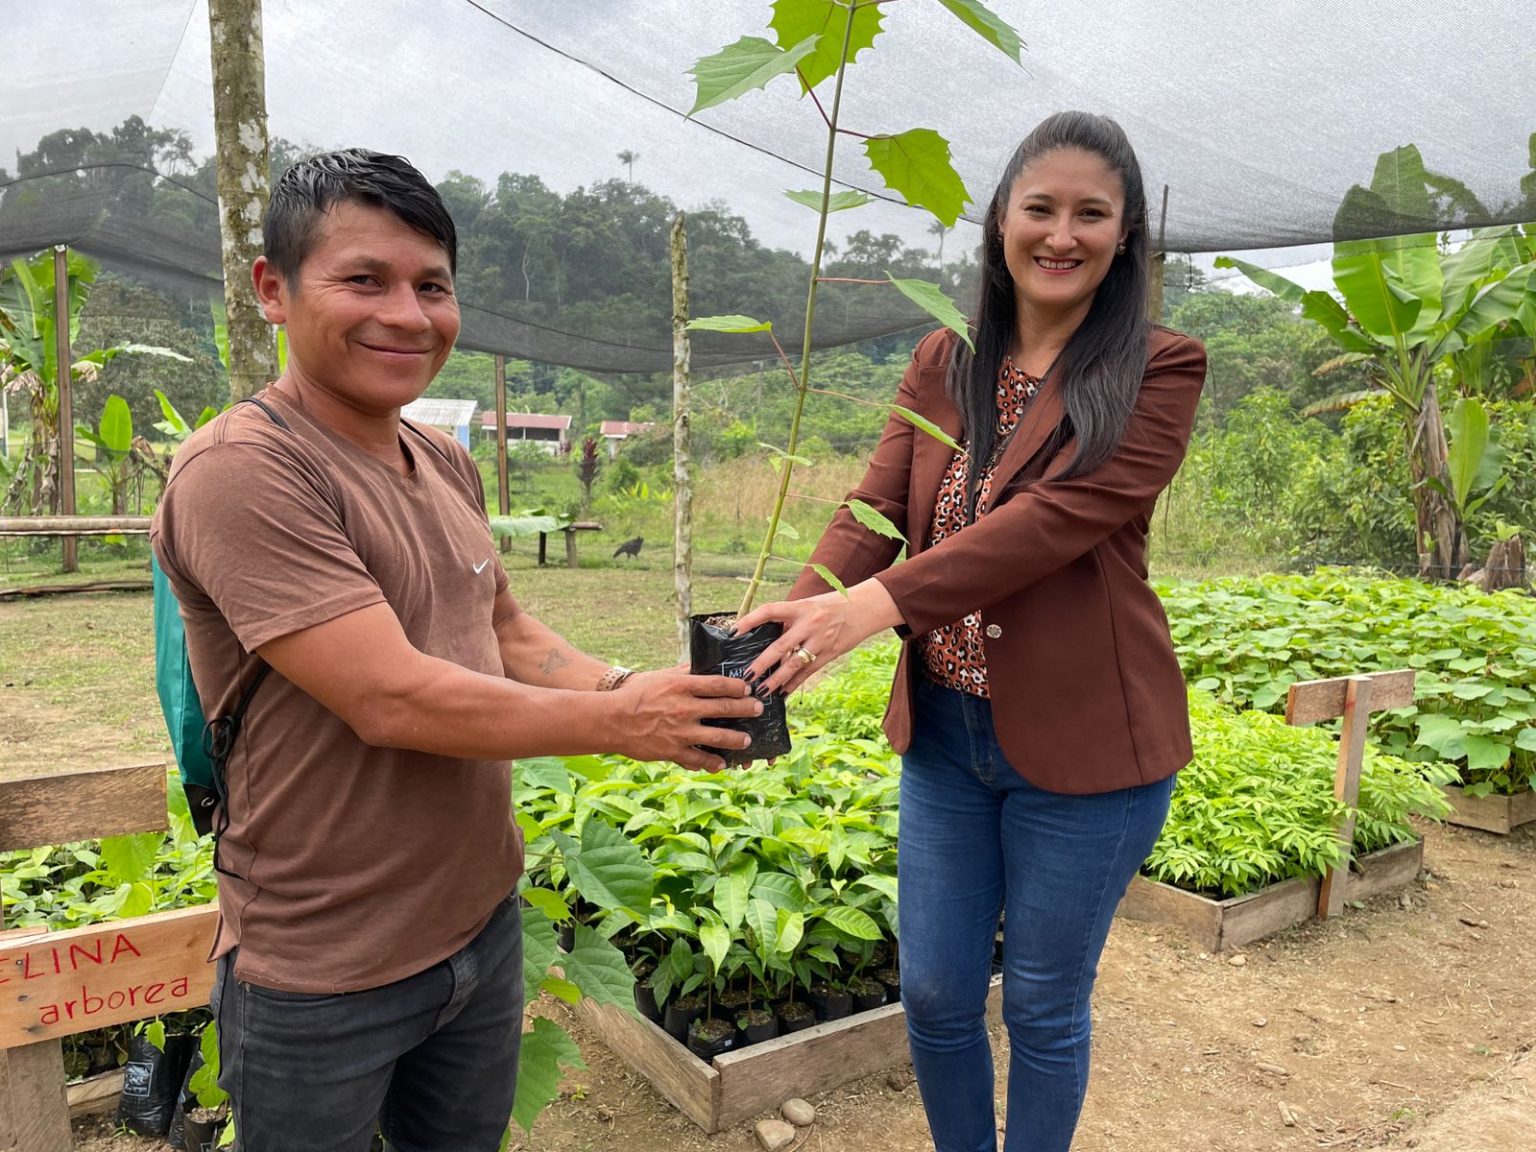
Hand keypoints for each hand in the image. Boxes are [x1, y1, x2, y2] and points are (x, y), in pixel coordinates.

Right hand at [612, 671, 762, 771]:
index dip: (736, 687)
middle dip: (745, 709)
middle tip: (758, 709)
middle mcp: (684, 708)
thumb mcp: (659, 677)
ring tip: (746, 741)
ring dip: (735, 739)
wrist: (611, 720)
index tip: (748, 688)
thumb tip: (702, 663)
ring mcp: (680, 731)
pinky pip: (698, 759)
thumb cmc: (635, 695)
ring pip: (717, 737)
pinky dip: (711, 763)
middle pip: (723, 708)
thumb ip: (683, 672)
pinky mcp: (672, 751)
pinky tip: (721, 763)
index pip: (717, 684)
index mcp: (680, 686)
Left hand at [735, 579, 902, 695]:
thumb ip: (789, 618)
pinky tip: (783, 692)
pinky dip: (794, 682)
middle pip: (780, 646)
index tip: (733, 632)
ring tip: (762, 691)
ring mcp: (820, 640)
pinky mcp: (830, 653)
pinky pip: (809, 671)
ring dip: (777, 679)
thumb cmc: (832, 604)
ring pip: (794, 664)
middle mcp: (809, 623)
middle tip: (746, 677)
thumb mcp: (809, 604)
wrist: (865, 607)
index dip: (750, 620)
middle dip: (761, 663)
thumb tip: (765, 634)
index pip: (770, 611)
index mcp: (800, 607)